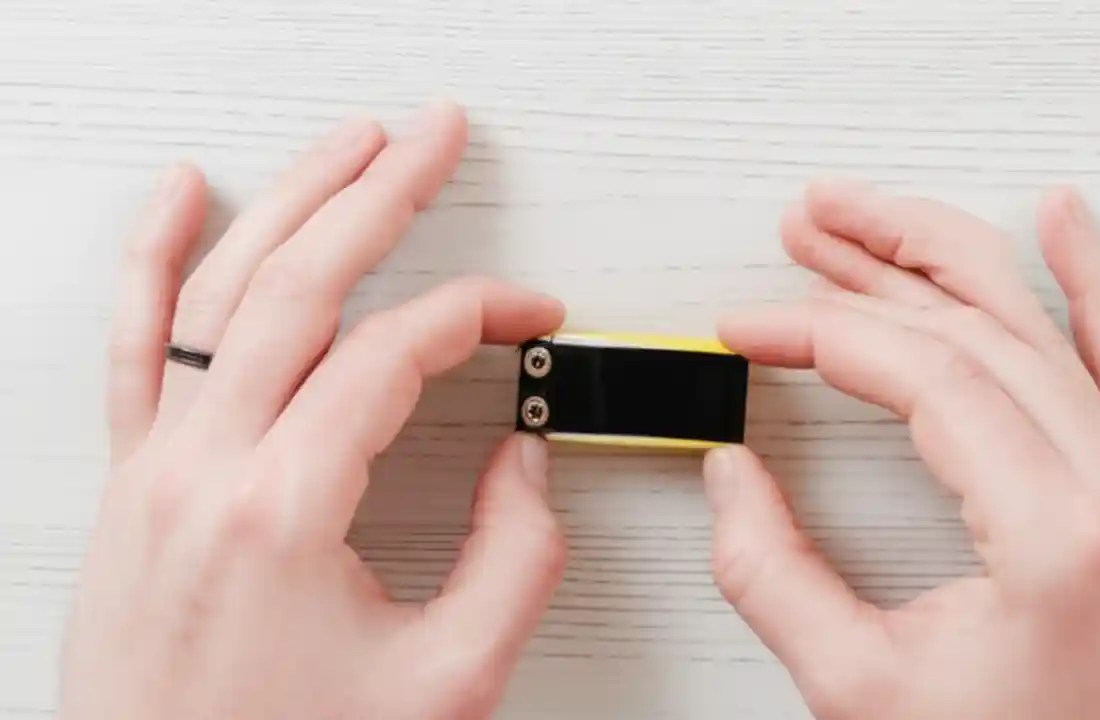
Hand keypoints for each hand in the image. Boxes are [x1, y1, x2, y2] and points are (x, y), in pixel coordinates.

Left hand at [62, 102, 567, 719]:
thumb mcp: (445, 685)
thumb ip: (513, 564)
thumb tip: (523, 470)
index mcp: (282, 511)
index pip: (390, 356)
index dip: (476, 313)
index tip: (526, 312)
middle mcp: (204, 471)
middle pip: (302, 285)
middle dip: (380, 196)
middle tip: (432, 140)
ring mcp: (155, 468)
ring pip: (220, 292)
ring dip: (290, 202)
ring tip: (346, 145)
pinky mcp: (132, 483)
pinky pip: (134, 344)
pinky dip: (153, 258)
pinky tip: (180, 199)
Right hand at [704, 180, 1099, 718]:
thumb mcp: (858, 689)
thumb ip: (770, 574)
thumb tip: (729, 477)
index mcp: (1057, 533)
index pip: (924, 376)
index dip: (819, 333)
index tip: (749, 326)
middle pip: (980, 326)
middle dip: (874, 265)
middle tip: (804, 226)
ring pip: (1039, 325)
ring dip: (947, 254)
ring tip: (873, 213)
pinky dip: (1090, 281)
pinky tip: (1060, 221)